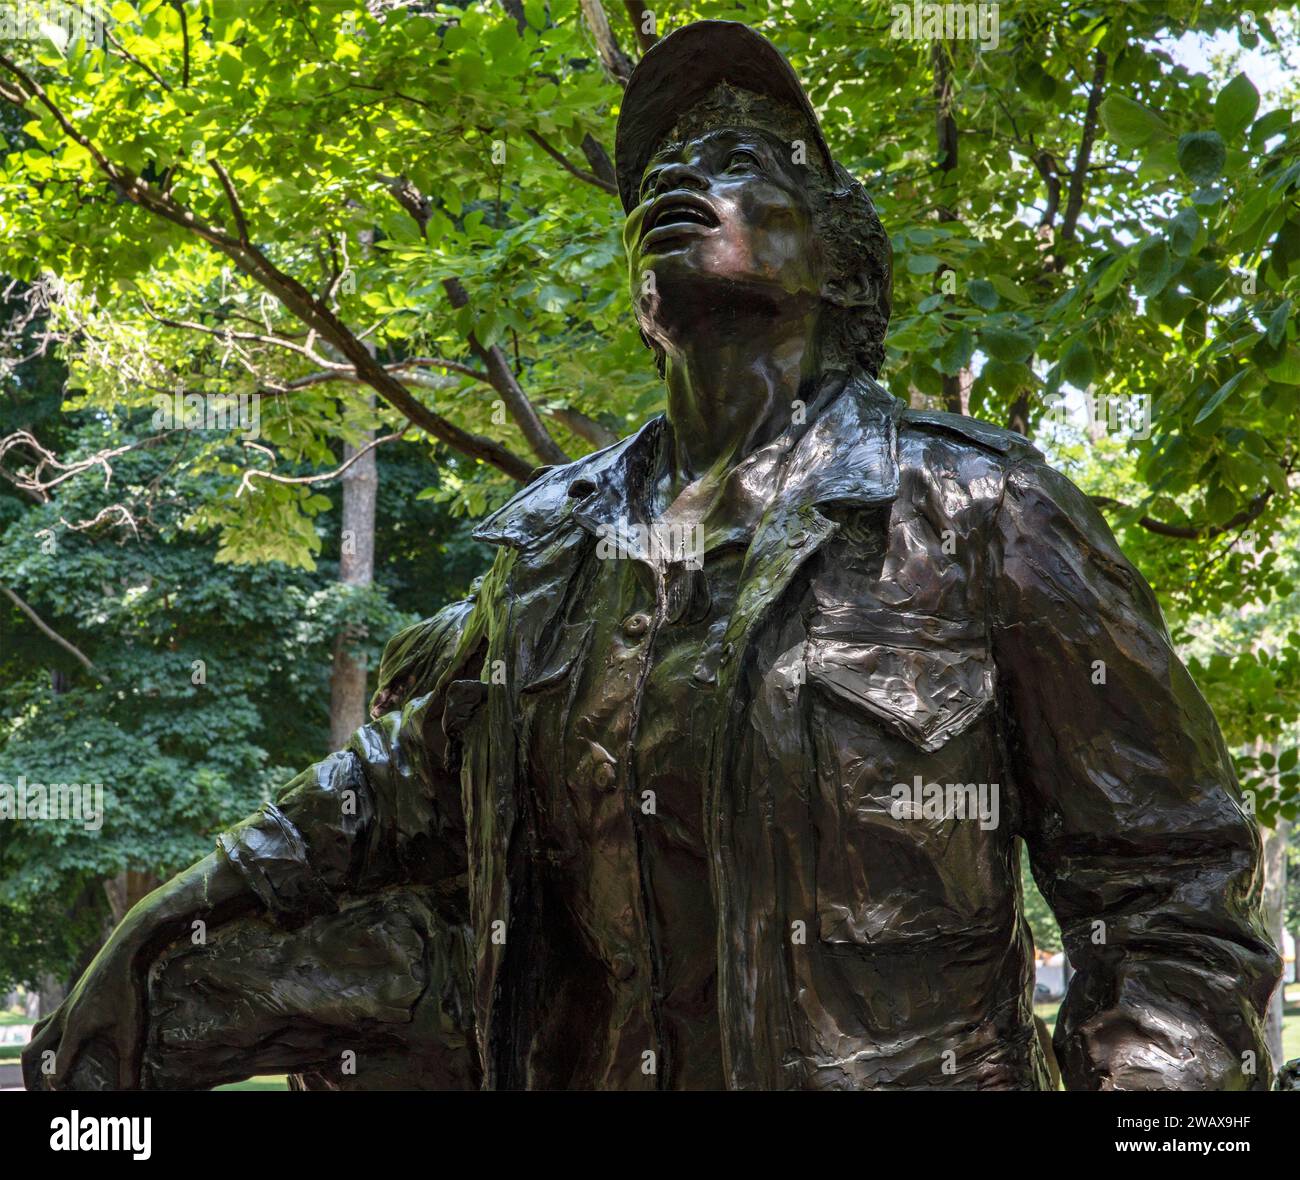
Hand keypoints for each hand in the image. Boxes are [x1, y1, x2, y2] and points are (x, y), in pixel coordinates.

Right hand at [22, 919, 148, 1090]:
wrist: (122, 953)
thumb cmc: (127, 990)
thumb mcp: (131, 1029)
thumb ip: (128, 1063)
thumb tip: (130, 1089)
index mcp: (74, 1028)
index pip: (56, 1065)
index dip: (56, 1084)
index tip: (60, 1094)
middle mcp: (61, 1019)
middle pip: (31, 1052)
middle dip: (30, 1074)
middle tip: (36, 1089)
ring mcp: (63, 1007)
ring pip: (35, 1034)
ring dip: (33, 1053)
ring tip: (39, 1069)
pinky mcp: (69, 999)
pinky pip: (46, 1021)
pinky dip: (44, 1035)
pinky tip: (57, 1039)